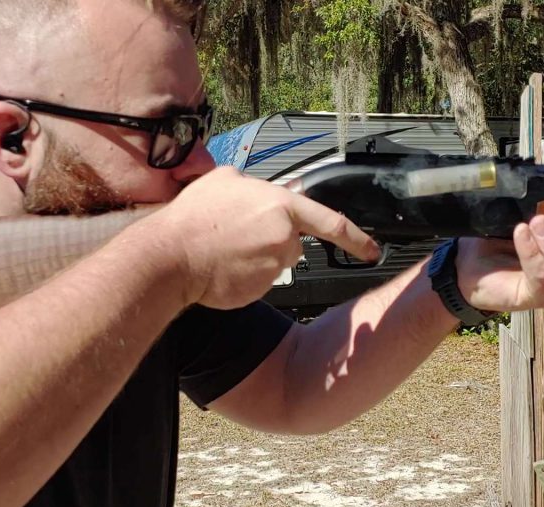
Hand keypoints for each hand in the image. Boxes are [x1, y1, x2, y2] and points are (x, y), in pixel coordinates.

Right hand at [157, 167, 380, 309]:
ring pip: (275, 262)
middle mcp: (283, 235)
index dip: (357, 239)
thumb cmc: (192, 219)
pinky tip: (224, 266)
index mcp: (281, 205)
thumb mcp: (223, 180)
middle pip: (292, 242)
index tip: (373, 251)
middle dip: (272, 241)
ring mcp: (273, 266)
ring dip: (257, 258)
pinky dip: (246, 276)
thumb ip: (252, 184)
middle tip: (236, 236)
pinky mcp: (260, 289)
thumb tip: (255, 188)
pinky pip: (260, 281)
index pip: (331, 223)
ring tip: (225, 249)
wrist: (170, 256)